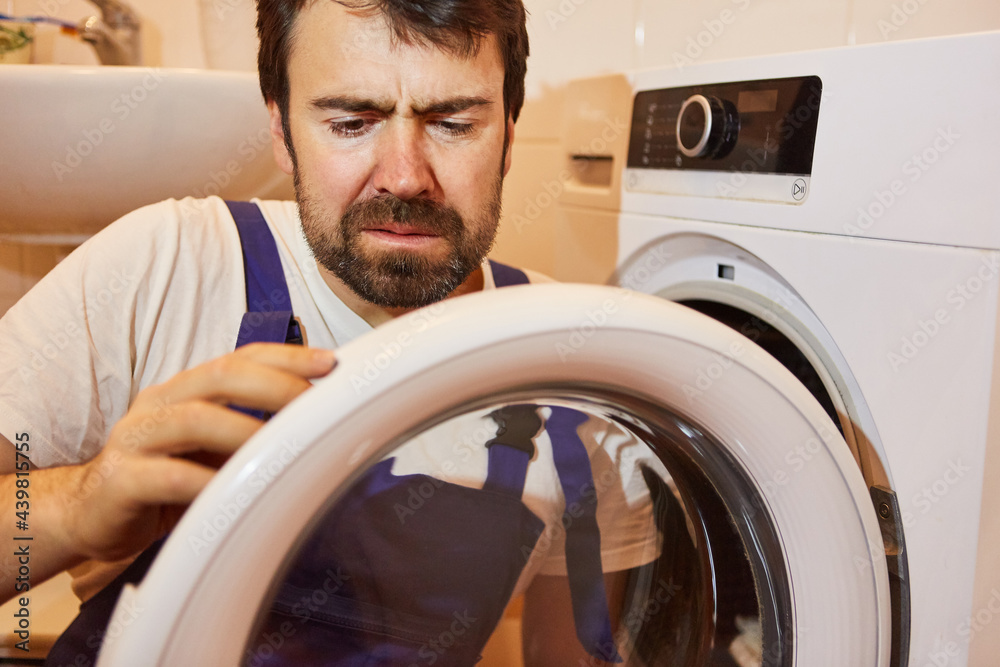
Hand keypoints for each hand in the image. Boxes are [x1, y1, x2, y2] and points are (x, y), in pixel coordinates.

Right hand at [62, 343, 335, 561]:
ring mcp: (136, 439)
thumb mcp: (211, 448)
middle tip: (314, 406)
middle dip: (275, 386)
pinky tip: (236, 492)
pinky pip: (168, 476)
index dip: (286, 357)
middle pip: (220, 377)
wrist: (90, 515)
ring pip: (195, 420)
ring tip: (283, 449)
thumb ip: (249, 430)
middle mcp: (160, 403)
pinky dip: (206, 482)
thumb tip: (314, 424)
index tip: (329, 363)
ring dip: (246, 432)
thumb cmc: (163, 478)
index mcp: (185, 389)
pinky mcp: (120, 480)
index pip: (239, 359)